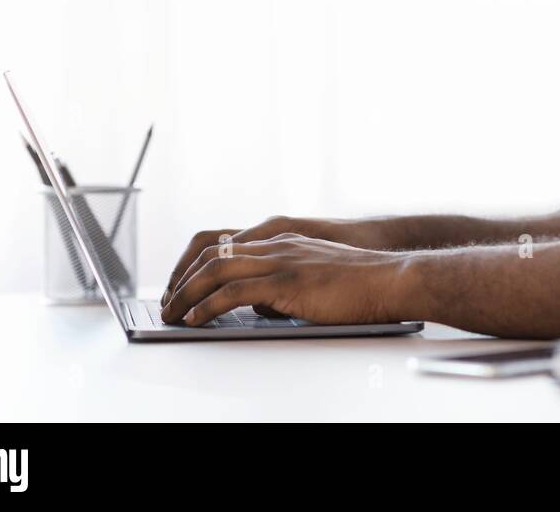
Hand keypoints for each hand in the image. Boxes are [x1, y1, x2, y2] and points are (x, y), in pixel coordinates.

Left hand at [159, 232, 410, 325]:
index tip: (182, 287)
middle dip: (182, 279)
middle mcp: (277, 244)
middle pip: (211, 254)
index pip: (225, 246)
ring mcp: (281, 260)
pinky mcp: (286, 282)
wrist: (392, 278)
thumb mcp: (316, 276)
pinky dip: (206, 307)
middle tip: (168, 302)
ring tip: (172, 314)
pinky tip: (196, 320)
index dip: (197, 266)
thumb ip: (284, 283)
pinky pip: (231, 292)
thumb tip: (259, 305)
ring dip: (186, 294)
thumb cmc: (362, 283)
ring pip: (215, 270)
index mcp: (284, 240)